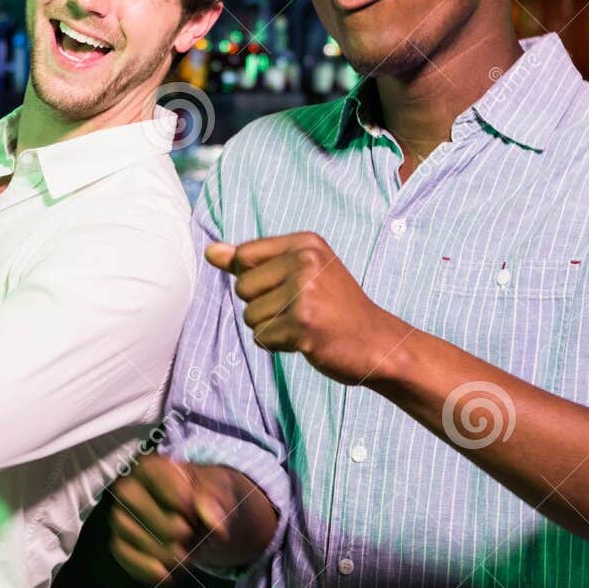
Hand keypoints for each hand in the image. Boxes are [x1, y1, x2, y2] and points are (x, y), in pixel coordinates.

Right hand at [109, 455, 240, 583]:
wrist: (205, 520)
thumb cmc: (207, 498)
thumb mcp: (220, 492)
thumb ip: (217, 502)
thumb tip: (215, 524)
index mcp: (153, 466)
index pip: (155, 474)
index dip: (178, 497)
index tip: (195, 512)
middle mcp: (130, 487)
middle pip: (132, 501)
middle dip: (167, 526)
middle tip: (191, 535)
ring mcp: (122, 516)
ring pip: (129, 531)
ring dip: (161, 551)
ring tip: (187, 555)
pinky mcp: (121, 543)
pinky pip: (124, 556)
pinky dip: (147, 569)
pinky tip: (168, 575)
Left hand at [206, 232, 408, 384]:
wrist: (378, 342)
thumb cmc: (334, 307)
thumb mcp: (300, 272)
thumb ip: (253, 261)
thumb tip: (210, 252)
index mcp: (306, 243)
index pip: (244, 256)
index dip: (255, 279)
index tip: (287, 288)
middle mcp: (306, 262)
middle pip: (242, 288)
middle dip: (262, 306)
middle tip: (301, 310)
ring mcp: (305, 293)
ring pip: (250, 316)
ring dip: (271, 327)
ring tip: (305, 324)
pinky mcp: (303, 325)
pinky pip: (262, 337)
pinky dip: (278, 344)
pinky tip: (306, 339)